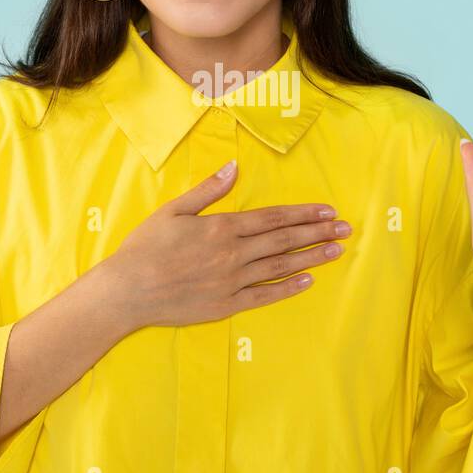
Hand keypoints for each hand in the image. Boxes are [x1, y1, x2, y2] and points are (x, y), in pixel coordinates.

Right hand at [102, 160, 351, 328]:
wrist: (127, 291)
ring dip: (311, 257)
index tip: (327, 210)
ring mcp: (232, 281)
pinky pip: (265, 296)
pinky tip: (308, 281)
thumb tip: (234, 167)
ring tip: (335, 251)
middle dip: (317, 233)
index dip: (303, 214)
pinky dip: (288, 288)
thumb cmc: (145, 247)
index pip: (273, 218)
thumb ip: (208, 190)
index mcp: (222, 227)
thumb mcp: (173, 210)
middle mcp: (233, 253)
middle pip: (284, 240)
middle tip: (345, 229)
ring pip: (280, 266)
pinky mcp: (226, 305)